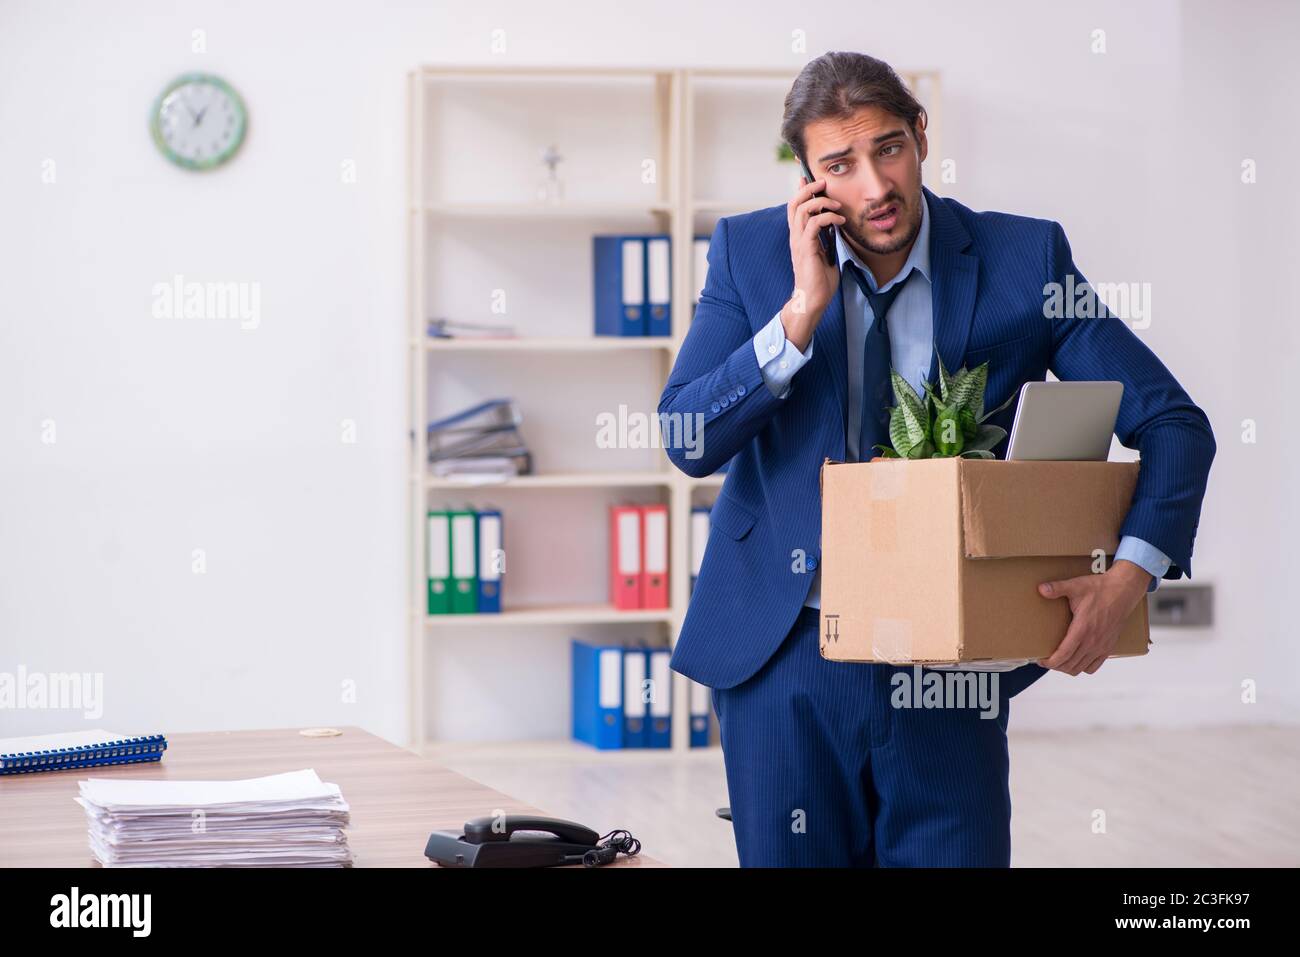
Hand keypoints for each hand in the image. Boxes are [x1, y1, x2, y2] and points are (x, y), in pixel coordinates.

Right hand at [782, 176, 844, 350]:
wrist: (813, 300)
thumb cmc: (820, 280)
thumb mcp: (825, 253)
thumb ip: (826, 238)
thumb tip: (834, 223)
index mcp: (798, 236)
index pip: (794, 207)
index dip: (800, 190)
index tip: (808, 177)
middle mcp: (795, 237)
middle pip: (794, 203)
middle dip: (809, 188)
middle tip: (824, 183)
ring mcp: (799, 242)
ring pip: (802, 210)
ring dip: (821, 202)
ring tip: (837, 205)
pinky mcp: (806, 249)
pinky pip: (813, 224)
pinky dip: (828, 218)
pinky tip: (840, 221)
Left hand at [1036, 560, 1151, 674]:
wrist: (1124, 591)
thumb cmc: (1101, 589)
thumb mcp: (1076, 586)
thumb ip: (1057, 588)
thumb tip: (1041, 589)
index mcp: (1082, 629)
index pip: (1064, 654)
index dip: (1051, 662)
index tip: (1041, 661)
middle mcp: (1093, 641)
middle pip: (1070, 664)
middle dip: (1055, 666)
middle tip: (1045, 660)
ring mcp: (1102, 646)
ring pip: (1082, 668)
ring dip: (1068, 668)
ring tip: (1058, 662)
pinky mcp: (1109, 646)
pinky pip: (1095, 666)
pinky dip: (1083, 667)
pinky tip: (1076, 661)